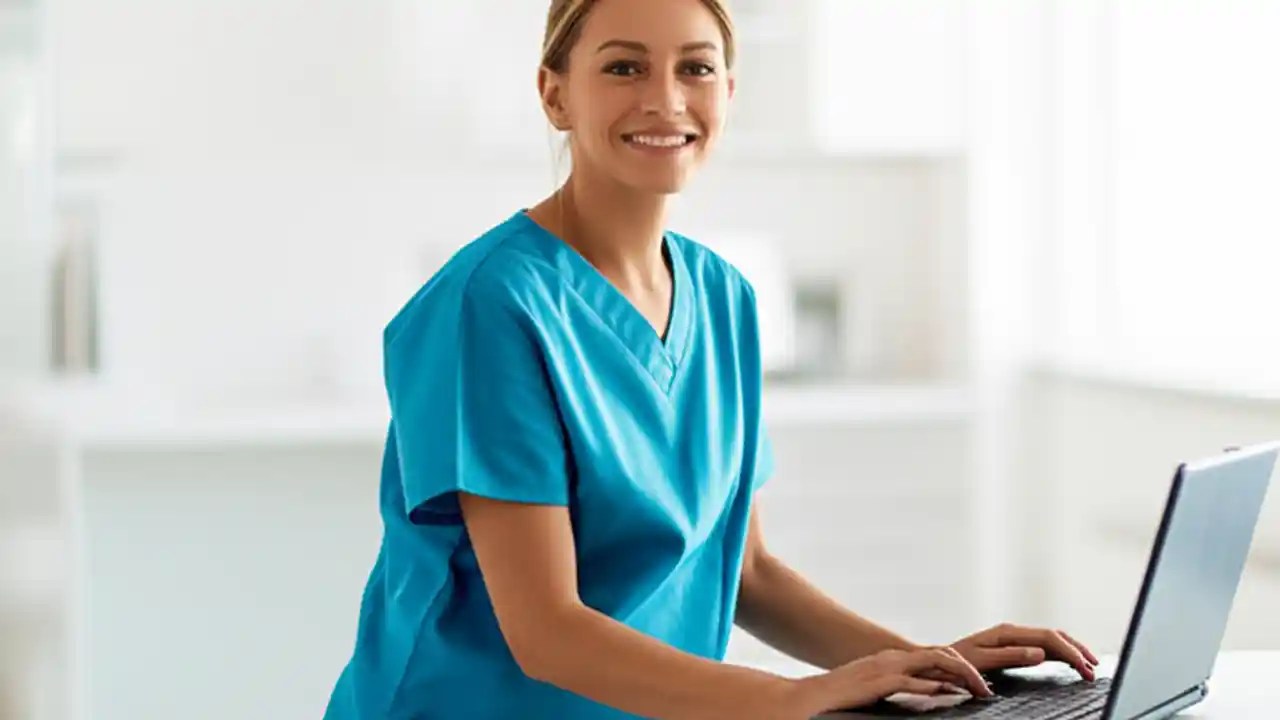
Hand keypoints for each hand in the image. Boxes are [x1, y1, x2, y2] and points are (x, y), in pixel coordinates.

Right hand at [789, 646, 993, 715]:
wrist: (813, 696)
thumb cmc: (845, 697)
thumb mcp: (881, 689)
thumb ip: (908, 687)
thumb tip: (937, 692)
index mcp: (896, 660)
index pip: (938, 655)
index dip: (962, 667)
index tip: (980, 686)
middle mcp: (894, 659)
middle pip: (942, 655)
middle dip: (970, 670)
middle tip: (987, 690)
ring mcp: (886, 669)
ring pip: (932, 662)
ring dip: (960, 676)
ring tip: (978, 692)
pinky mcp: (877, 682)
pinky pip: (909, 681)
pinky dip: (930, 687)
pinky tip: (946, 694)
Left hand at [948, 623, 1099, 680]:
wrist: (940, 659)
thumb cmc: (957, 661)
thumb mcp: (981, 659)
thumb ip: (1011, 655)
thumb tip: (1040, 652)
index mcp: (1008, 632)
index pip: (1048, 638)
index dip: (1069, 652)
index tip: (1083, 667)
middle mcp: (1014, 631)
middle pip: (1055, 635)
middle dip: (1077, 650)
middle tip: (1093, 669)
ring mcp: (1015, 637)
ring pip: (1052, 639)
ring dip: (1072, 651)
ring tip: (1088, 666)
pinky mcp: (1015, 646)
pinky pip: (1044, 646)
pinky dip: (1061, 654)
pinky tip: (1070, 662)